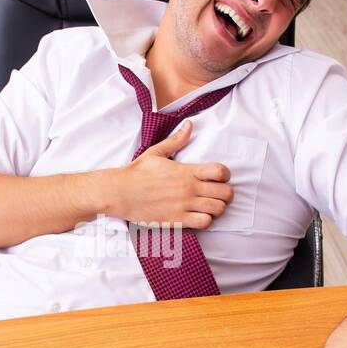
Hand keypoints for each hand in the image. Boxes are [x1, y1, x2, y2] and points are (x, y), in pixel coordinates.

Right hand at [105, 120, 232, 228]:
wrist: (120, 193)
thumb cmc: (137, 173)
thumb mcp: (156, 152)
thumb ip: (176, 140)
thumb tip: (189, 125)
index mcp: (186, 170)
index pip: (220, 171)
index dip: (225, 175)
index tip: (219, 177)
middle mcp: (189, 188)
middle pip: (225, 193)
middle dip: (226, 194)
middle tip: (218, 194)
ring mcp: (184, 205)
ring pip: (218, 209)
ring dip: (218, 208)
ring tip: (209, 207)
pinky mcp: (177, 219)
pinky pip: (204, 223)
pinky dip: (206, 221)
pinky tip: (199, 217)